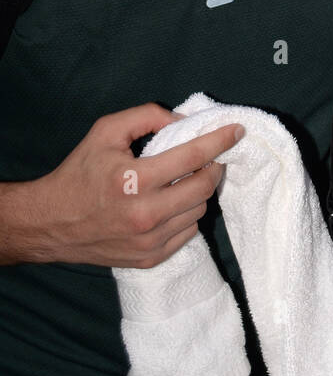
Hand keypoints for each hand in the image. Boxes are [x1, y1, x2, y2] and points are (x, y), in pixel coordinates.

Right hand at [1, 103, 243, 267]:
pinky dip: (187, 214)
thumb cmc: (80, 172)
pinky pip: (188, 232)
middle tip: (211, 157)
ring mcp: (149, 241)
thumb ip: (147, 117)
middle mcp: (144, 214)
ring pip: (199, 210)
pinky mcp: (150, 258)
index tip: (237, 130)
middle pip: (204, 186)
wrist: (51, 223)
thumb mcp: (106, 131)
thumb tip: (185, 121)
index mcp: (133, 180)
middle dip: (214, 167)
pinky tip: (172, 203)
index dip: (220, 140)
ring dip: (199, 191)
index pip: (193, 157)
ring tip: (184, 180)